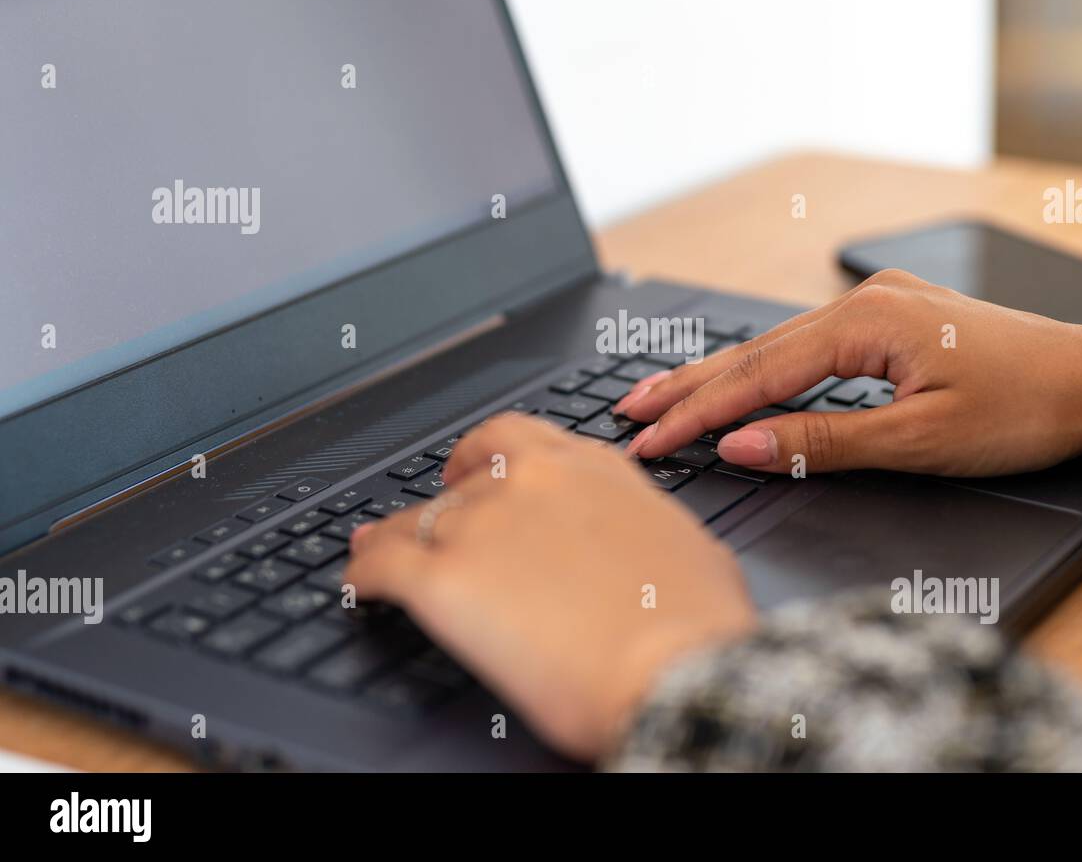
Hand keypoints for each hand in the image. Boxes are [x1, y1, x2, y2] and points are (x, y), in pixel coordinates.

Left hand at [344, 414, 756, 762]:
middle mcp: (531, 481)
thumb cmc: (694, 622)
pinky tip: (359, 585)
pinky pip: (380, 564)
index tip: (483, 472)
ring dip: (399, 535)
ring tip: (379, 549)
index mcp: (592, 469)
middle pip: (466, 474)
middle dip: (449, 490)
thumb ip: (644, 528)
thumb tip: (641, 540)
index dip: (492, 459)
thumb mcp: (687, 548)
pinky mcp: (442, 578)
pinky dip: (362, 573)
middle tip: (442, 507)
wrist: (673, 670)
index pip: (521, 441)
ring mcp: (483, 524)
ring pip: (417, 518)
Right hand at [617, 268, 1081, 476]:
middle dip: (687, 385)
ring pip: (776, 346)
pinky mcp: (891, 320)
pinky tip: (736, 380)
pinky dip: (763, 370)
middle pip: (754, 351)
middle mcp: (864, 302)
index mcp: (866, 323)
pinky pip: (807, 346)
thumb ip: (820, 443)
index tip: (647, 440)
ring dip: (718, 376)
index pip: (757, 376)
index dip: (697, 413)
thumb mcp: (918, 442)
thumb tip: (741, 445)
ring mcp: (878, 306)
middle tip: (626, 410)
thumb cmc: (1025, 409)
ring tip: (661, 396)